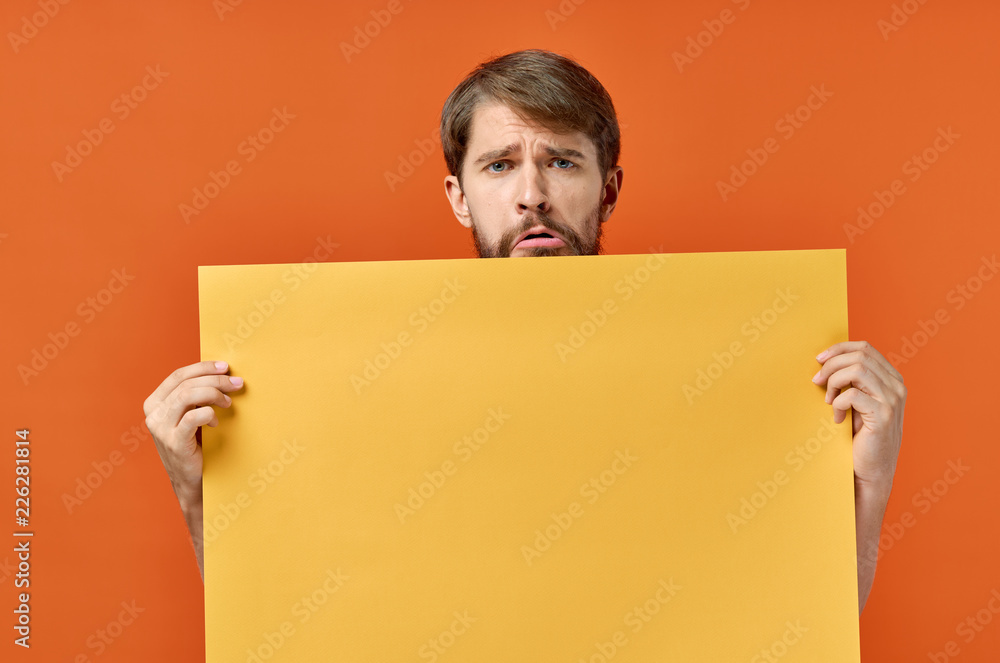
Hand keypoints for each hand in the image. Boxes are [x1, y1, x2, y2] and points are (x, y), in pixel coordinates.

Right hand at [143, 360, 243, 509]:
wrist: (190, 480)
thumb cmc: (194, 444)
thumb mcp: (188, 415)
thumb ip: (194, 396)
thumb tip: (220, 372)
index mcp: (154, 403)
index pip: (178, 375)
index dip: (203, 367)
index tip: (225, 367)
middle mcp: (153, 414)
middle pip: (186, 384)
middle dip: (215, 380)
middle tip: (236, 383)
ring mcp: (161, 429)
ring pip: (187, 396)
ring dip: (214, 394)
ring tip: (228, 403)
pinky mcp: (174, 442)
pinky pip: (193, 417)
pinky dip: (209, 414)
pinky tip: (215, 422)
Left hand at [812, 341, 905, 488]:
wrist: (872, 470)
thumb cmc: (861, 435)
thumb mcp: (858, 401)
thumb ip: (852, 381)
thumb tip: (826, 360)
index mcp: (892, 379)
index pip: (866, 348)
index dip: (839, 348)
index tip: (819, 359)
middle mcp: (896, 386)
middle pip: (859, 356)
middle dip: (831, 365)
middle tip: (817, 380)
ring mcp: (892, 400)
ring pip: (856, 370)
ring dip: (834, 382)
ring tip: (828, 400)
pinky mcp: (883, 415)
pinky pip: (852, 395)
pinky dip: (838, 403)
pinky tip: (837, 417)